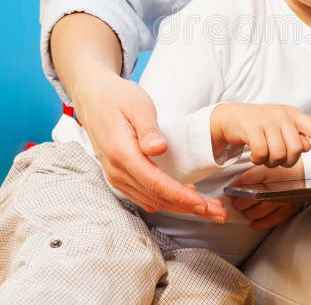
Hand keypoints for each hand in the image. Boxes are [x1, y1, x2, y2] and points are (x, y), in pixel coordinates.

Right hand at [74, 65, 226, 221]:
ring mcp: (116, 177)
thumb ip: (148, 129)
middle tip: (217, 213)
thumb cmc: (118, 98)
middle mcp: (117, 171)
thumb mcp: (137, 105)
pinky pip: (145, 196)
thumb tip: (158, 149)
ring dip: (180, 207)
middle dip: (189, 208)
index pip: (156, 184)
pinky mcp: (120, 177)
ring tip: (209, 208)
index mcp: (122, 154)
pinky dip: (167, 201)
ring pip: (152, 202)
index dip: (182, 197)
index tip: (203, 205)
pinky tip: (186, 197)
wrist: (93, 98)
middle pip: (157, 199)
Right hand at [211, 103, 310, 167]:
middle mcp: (282, 115)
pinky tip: (254, 156)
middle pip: (296, 149)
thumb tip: (307, 147)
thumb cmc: (259, 124)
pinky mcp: (251, 127)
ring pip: (279, 154)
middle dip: (287, 161)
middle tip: (276, 159)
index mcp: (292, 114)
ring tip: (264, 156)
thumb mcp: (280, 127)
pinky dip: (258, 160)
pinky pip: (262, 154)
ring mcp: (267, 120)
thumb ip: (295, 136)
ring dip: (271, 162)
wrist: (230, 117)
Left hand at [227, 162, 305, 229]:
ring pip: (259, 210)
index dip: (235, 186)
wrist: (309, 171)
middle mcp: (278, 184)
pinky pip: (271, 220)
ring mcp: (285, 197)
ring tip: (244, 210)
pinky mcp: (291, 207)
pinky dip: (259, 223)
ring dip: (248, 213)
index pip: (247, 179)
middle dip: (239, 202)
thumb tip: (235, 185)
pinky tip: (253, 222)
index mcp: (271, 170)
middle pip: (251, 197)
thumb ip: (253, 173)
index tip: (229, 189)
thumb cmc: (286, 168)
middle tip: (235, 202)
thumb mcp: (268, 164)